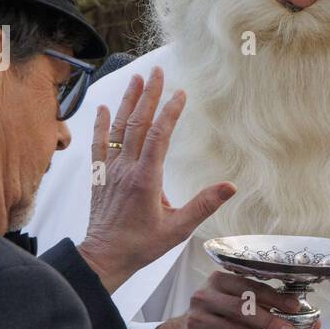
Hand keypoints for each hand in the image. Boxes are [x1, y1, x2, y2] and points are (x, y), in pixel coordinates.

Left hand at [78, 66, 235, 294]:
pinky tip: (103, 107)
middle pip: (137, 123)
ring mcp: (110, 170)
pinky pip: (99, 143)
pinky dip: (100, 123)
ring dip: (127, 101)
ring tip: (136, 78)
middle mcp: (126, 169)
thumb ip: (204, 205)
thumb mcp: (178, 229)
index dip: (170, 112)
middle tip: (158, 72)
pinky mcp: (100, 175)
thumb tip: (230, 187)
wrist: (104, 256)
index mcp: (146, 179)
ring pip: (117, 128)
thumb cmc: (141, 245)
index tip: (181, 94)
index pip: (159, 136)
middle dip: (149, 95)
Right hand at [140, 272, 317, 328]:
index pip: (251, 287)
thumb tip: (314, 324)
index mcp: (218, 280)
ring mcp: (197, 321)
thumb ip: (273, 310)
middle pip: (243, 310)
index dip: (276, 298)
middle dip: (272, 322)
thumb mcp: (241, 308)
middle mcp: (204, 297)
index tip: (296, 308)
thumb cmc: (222, 318)